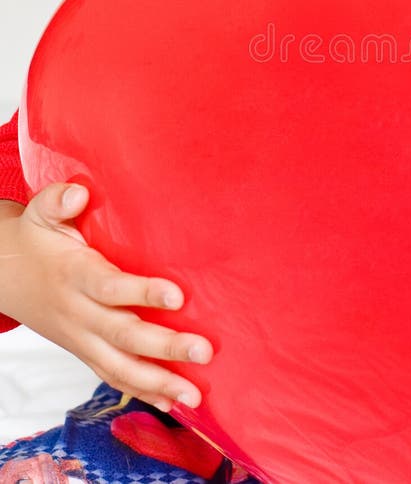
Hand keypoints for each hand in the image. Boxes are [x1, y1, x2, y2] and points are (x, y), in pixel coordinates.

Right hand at [0, 183, 212, 410]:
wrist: (1, 275)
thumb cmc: (34, 240)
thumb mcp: (40, 214)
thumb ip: (58, 201)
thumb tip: (77, 194)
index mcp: (73, 275)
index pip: (110, 287)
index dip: (142, 292)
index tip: (178, 296)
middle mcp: (78, 313)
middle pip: (123, 334)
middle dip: (165, 346)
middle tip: (203, 351)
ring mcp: (80, 338)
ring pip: (119, 366)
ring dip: (158, 382)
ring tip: (195, 395)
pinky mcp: (84, 350)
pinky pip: (112, 376)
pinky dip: (142, 392)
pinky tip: (172, 404)